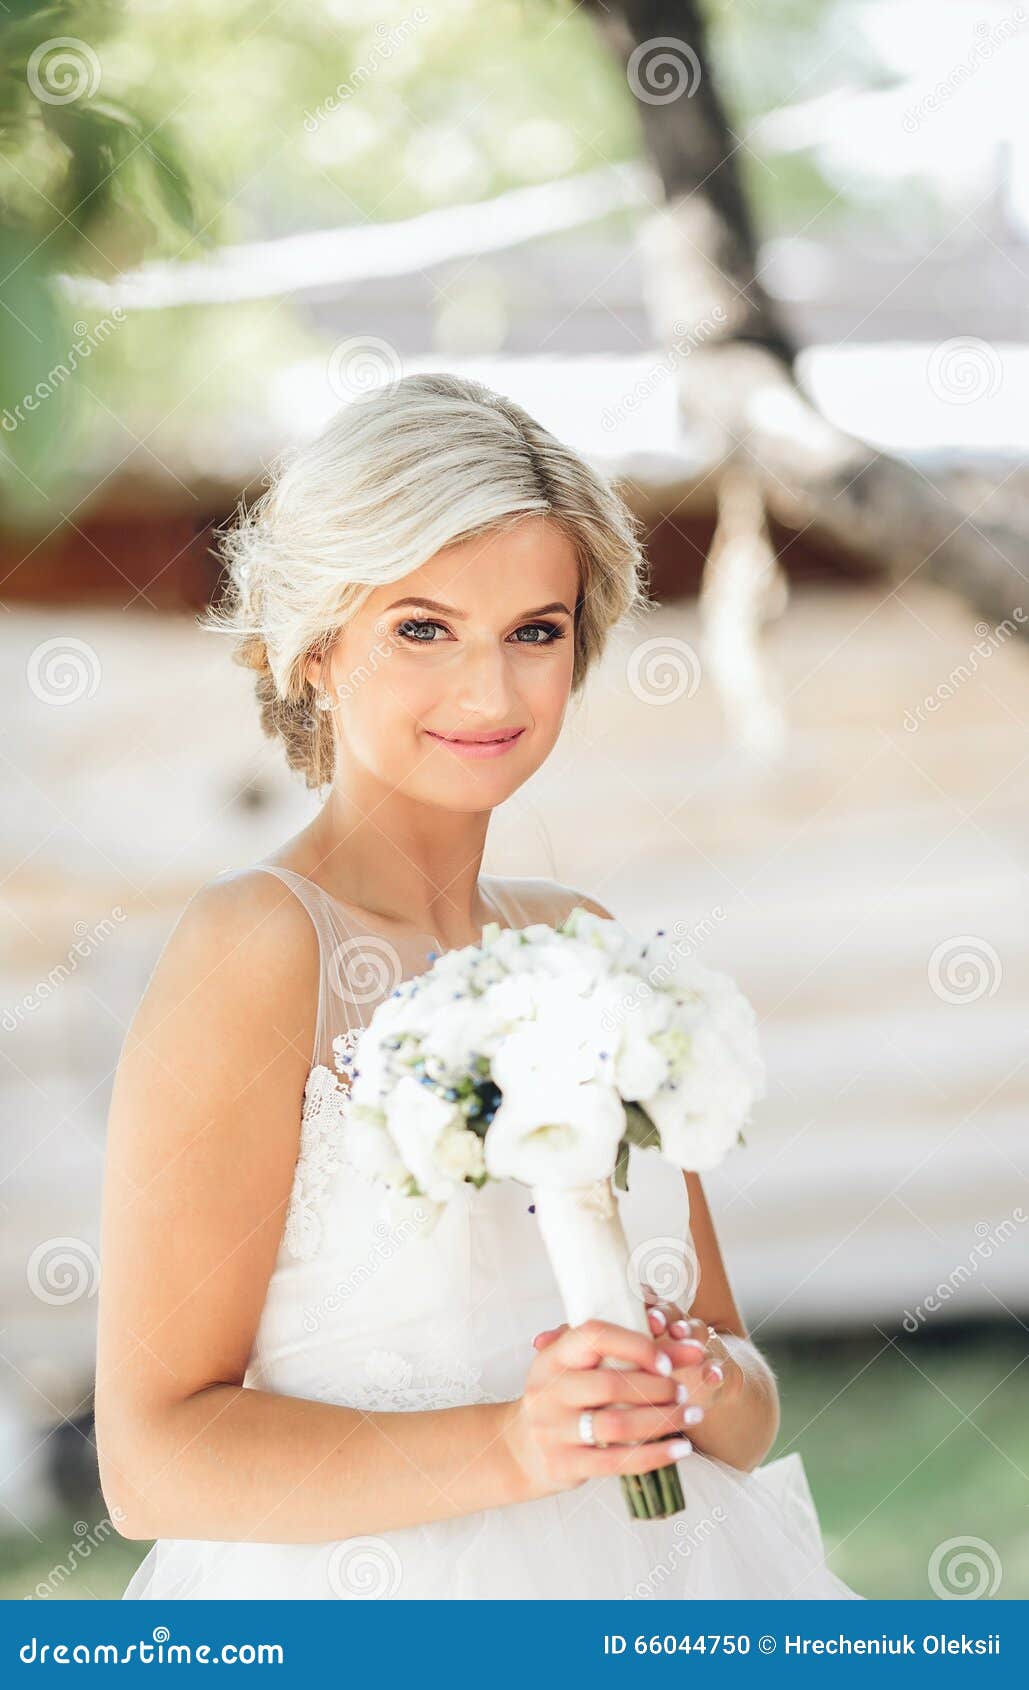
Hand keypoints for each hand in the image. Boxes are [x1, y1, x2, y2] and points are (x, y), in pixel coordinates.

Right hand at [499, 1318, 696, 1501]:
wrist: (520, 1448)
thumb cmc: (563, 1397)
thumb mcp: (576, 1367)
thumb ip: (621, 1352)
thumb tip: (685, 1346)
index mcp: (553, 1356)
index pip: (595, 1336)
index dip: (636, 1344)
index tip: (668, 1358)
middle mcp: (548, 1390)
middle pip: (612, 1384)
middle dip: (658, 1388)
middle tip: (684, 1391)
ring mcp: (553, 1429)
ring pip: (619, 1424)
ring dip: (664, 1420)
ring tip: (692, 1415)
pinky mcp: (564, 1464)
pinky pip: (618, 1461)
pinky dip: (656, 1455)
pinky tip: (681, 1449)